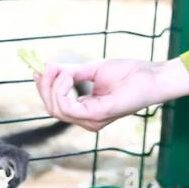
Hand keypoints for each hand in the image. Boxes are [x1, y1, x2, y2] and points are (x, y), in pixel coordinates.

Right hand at [33, 58, 184, 133]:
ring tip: (62, 69)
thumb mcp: (92, 70)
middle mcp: (87, 120)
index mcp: (86, 111)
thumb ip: (70, 72)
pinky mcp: (97, 115)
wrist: (151, 75)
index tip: (37, 69)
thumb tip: (46, 67)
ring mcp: (92, 120)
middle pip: (52, 108)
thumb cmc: (129, 73)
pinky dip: (63, 88)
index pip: (55, 105)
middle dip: (44, 87)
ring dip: (53, 85)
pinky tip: (69, 75)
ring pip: (56, 109)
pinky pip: (68, 107)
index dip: (43, 88)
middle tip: (44, 66)